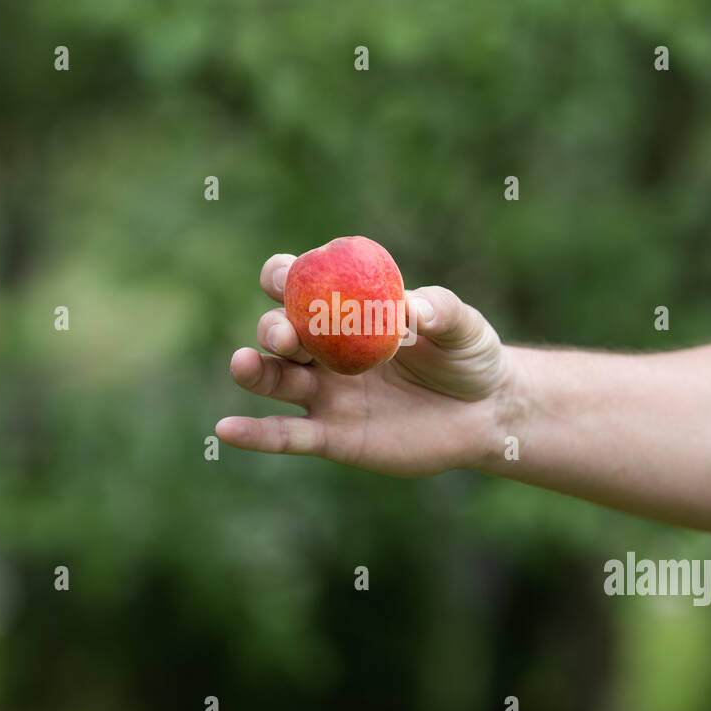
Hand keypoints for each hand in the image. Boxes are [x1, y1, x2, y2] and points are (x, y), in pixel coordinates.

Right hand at [216, 253, 511, 476]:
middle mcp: (325, 350)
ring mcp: (324, 394)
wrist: (484, 414)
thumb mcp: (464, 328)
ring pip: (275, 381)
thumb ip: (439, 312)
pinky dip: (255, 434)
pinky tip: (226, 430)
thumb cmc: (469, 358)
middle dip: (274, 329)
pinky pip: (286, 435)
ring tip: (243, 364)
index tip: (287, 274)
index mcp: (347, 311)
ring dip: (254, 372)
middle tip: (285, 334)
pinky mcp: (332, 436)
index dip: (285, 276)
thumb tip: (412, 310)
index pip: (302, 286)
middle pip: (281, 333)